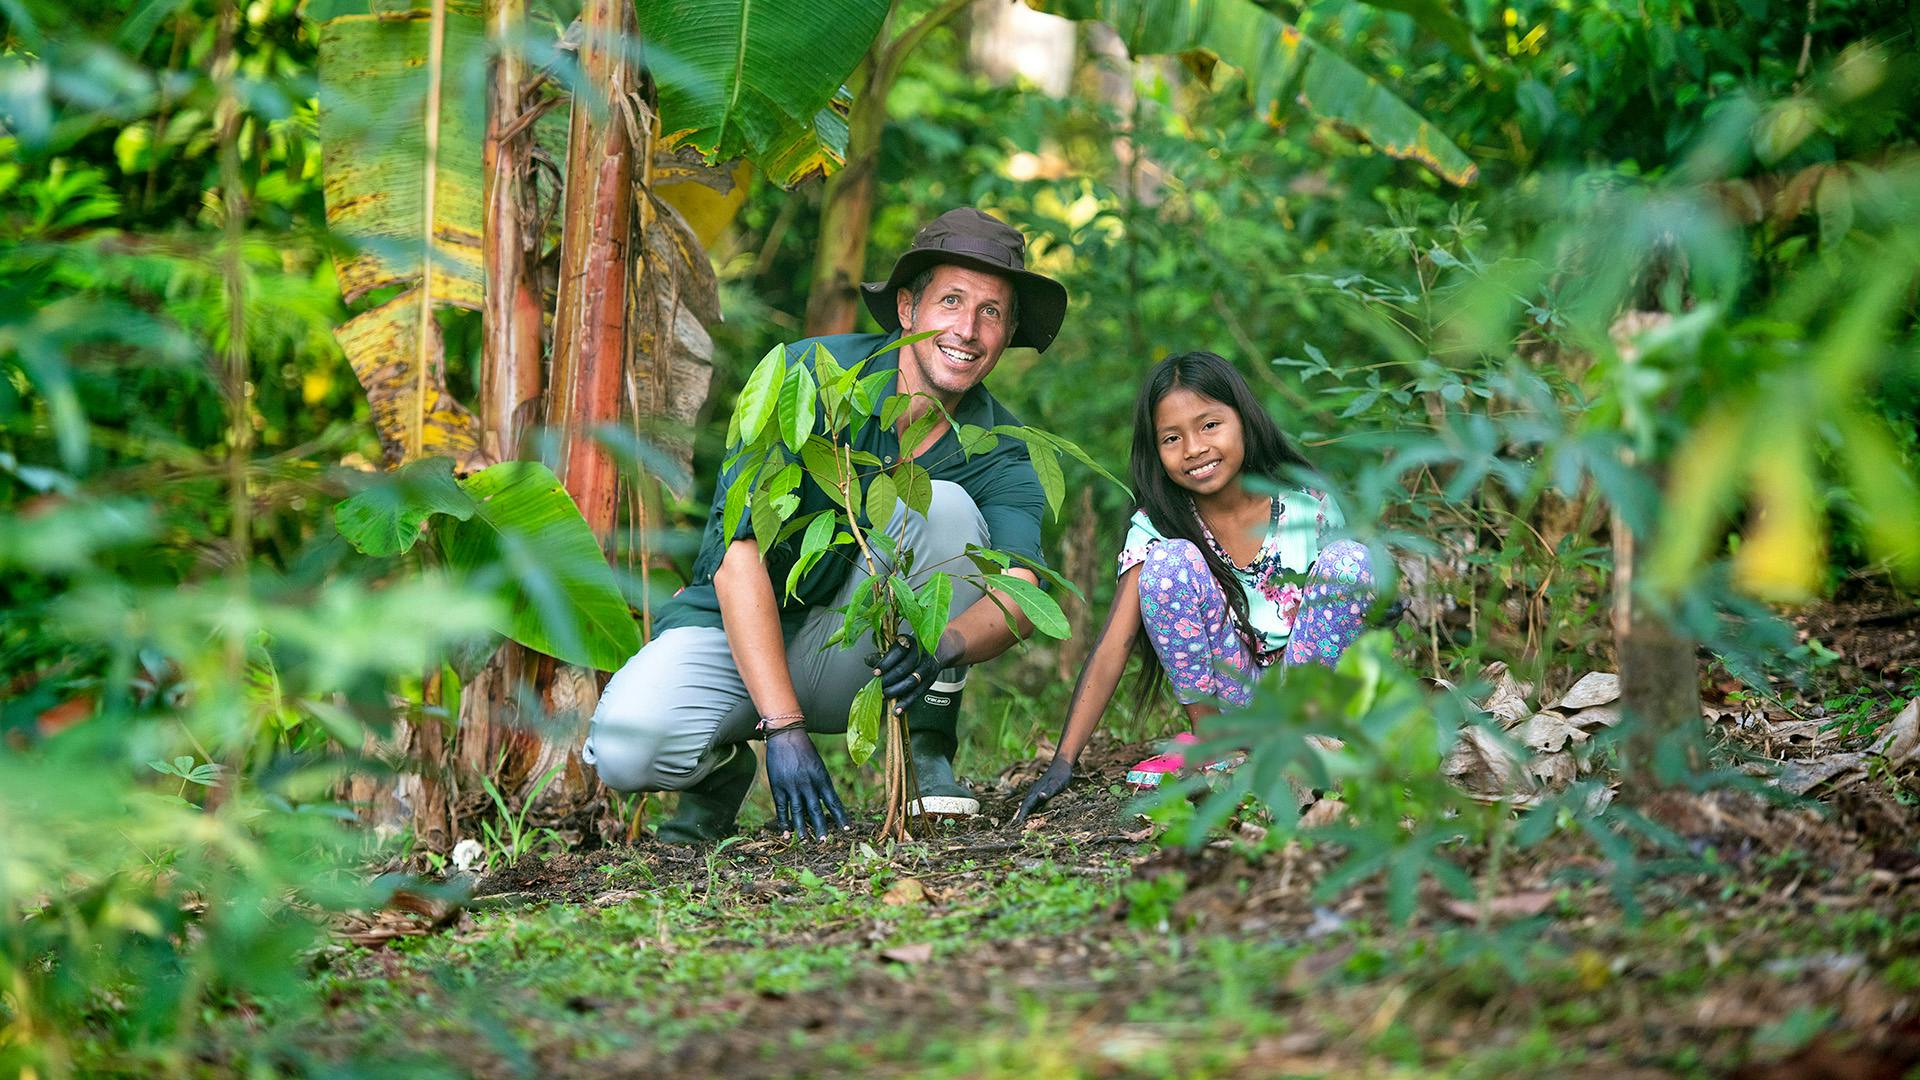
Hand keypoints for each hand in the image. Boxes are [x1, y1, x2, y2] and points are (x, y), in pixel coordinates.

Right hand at [763, 724, 848, 839]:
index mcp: (822, 777)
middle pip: (816, 810)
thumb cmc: (805, 750)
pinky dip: (784, 821)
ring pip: (799, 812)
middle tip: (825, 842)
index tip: (846, 830)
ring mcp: (792, 785)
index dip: (840, 817)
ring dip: (802, 828)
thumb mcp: (818, 765)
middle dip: (821, 827)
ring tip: (806, 841)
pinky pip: (782, 808)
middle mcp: (808, 783)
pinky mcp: (778, 786)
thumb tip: (825, 803)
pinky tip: (787, 833)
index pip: (834, 801)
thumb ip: (821, 784)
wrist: (786, 735)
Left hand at [871, 631, 963, 710]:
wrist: (937, 651)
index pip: (898, 652)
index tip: (875, 672)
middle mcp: (921, 654)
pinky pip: (917, 694)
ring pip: (912, 681)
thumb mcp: (898, 647)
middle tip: (878, 686)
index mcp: (911, 642)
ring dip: (896, 691)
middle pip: (904, 668)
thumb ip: (883, 655)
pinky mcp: (930, 681)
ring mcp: (927, 668)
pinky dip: (906, 703)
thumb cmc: (911, 650)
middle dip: (889, 679)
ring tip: (884, 696)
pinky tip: (897, 710)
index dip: (885, 663)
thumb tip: (868, 660)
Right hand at [1009, 757, 1072, 827]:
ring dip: (1022, 812)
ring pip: (1027, 803)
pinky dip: (1028, 808)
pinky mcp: (1039, 790)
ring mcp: (1036, 791)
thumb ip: (1049, 791)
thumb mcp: (1057, 785)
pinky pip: (1031, 801)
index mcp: (1036, 792)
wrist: (1061, 765)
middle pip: (1024, 805)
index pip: (1027, 806)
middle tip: (1013, 826)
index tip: (1015, 825)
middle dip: (1019, 815)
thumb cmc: (1061, 776)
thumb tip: (1040, 796)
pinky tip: (1028, 811)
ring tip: (1017, 821)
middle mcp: (1034, 792)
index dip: (1021, 815)